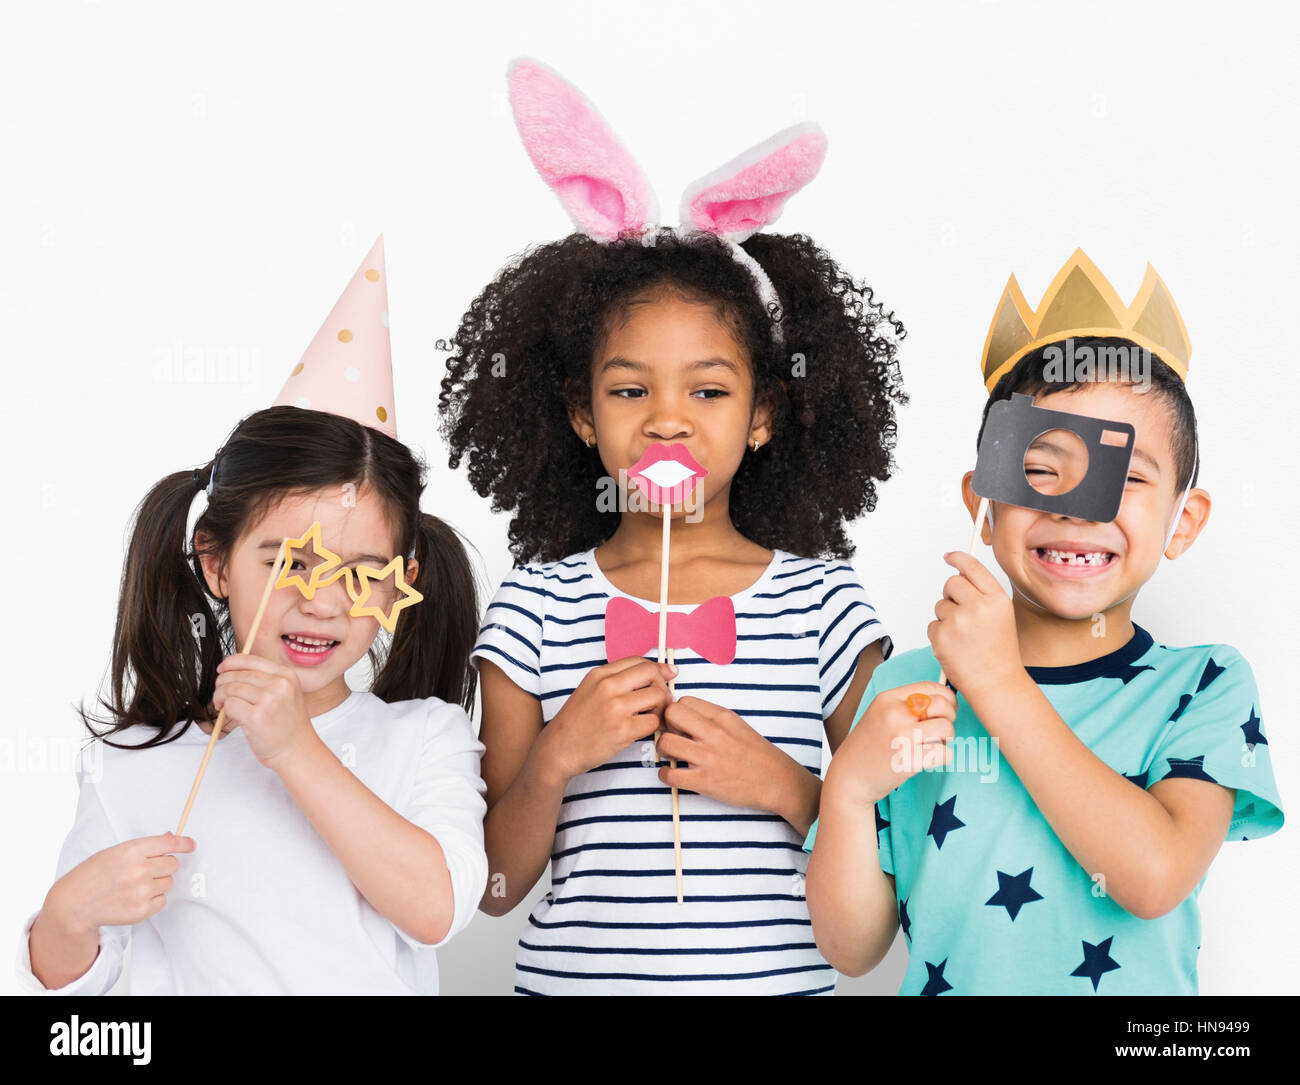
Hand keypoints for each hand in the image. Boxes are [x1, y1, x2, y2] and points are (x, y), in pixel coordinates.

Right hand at [47, 832, 195, 933]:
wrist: (75, 905)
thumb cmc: (92, 875)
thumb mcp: (115, 852)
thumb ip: (144, 846)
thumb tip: (171, 838)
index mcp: (132, 851)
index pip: (169, 844)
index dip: (183, 844)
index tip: (191, 845)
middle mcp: (140, 870)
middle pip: (173, 864)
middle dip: (164, 865)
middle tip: (147, 869)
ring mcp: (142, 892)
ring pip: (169, 882)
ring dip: (158, 882)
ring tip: (135, 885)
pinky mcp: (143, 910)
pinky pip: (162, 900)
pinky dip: (154, 899)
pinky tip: (135, 897)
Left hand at [213, 654, 315, 767]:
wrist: (297, 750)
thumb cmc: (288, 725)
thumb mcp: (286, 693)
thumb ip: (265, 679)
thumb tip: (232, 669)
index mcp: (287, 675)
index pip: (250, 660)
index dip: (231, 663)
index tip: (222, 669)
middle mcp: (279, 684)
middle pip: (237, 674)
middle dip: (222, 683)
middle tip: (220, 694)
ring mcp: (268, 700)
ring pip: (230, 688)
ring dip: (220, 697)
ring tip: (223, 705)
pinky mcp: (256, 717)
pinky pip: (229, 704)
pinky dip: (225, 709)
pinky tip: (230, 715)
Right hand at [534, 657, 675, 785]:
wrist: (558, 749)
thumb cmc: (577, 722)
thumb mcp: (590, 690)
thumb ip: (617, 680)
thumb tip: (657, 671)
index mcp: (599, 674)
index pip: (640, 661)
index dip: (657, 669)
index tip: (665, 678)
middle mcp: (608, 686)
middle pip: (652, 674)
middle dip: (662, 687)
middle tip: (660, 702)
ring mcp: (615, 708)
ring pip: (657, 697)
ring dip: (660, 708)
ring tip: (651, 717)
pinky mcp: (622, 730)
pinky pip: (654, 722)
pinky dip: (654, 726)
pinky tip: (644, 730)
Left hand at [657, 696, 800, 814]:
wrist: (777, 782)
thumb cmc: (756, 754)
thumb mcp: (737, 724)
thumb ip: (711, 717)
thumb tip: (683, 714)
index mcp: (722, 717)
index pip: (684, 701)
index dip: (677, 712)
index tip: (679, 723)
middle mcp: (714, 733)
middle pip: (670, 715)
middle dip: (665, 725)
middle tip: (672, 736)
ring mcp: (708, 758)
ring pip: (666, 743)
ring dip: (663, 750)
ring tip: (672, 756)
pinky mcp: (705, 782)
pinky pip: (670, 775)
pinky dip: (665, 774)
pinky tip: (672, 773)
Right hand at [824, 682, 956, 806]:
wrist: (849, 776)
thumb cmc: (868, 746)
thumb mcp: (880, 714)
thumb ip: (906, 705)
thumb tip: (944, 700)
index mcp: (887, 698)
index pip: (929, 686)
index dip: (946, 696)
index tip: (948, 708)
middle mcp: (894, 713)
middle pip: (943, 705)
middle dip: (950, 718)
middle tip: (941, 730)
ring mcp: (901, 736)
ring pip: (947, 728)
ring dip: (947, 739)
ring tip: (934, 745)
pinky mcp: (908, 759)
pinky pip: (944, 753)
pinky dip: (943, 758)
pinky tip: (929, 759)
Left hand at [928, 551, 1022, 694]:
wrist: (995, 682)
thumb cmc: (998, 651)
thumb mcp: (1001, 615)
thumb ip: (982, 593)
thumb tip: (959, 574)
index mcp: (997, 599)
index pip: (972, 568)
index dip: (958, 559)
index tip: (949, 556)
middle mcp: (979, 606)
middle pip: (951, 583)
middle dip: (951, 594)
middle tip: (961, 613)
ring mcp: (958, 620)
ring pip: (940, 605)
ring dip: (946, 617)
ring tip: (964, 636)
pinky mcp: (942, 635)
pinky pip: (932, 624)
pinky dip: (940, 635)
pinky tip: (956, 647)